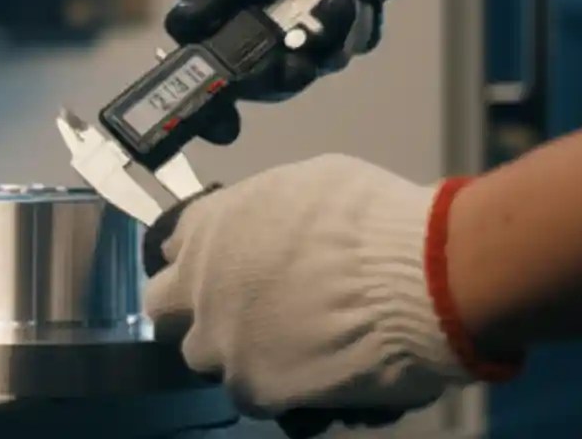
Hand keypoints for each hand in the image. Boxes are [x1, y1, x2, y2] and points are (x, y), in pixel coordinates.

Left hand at [143, 155, 476, 428]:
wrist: (417, 278)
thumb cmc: (372, 219)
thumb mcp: (308, 184)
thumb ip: (265, 211)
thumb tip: (272, 228)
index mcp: (208, 225)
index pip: (173, 247)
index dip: (199, 259)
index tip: (223, 267)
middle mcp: (199, 282)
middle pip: (164, 307)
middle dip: (193, 311)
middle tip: (237, 314)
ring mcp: (221, 339)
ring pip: (204, 356)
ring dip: (235, 351)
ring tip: (286, 347)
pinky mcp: (253, 386)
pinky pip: (250, 396)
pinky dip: (276, 389)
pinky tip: (311, 376)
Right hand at [167, 0, 450, 142]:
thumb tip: (177, 32)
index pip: (206, 55)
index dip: (212, 97)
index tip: (225, 129)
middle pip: (272, 69)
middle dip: (297, 66)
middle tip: (315, 49)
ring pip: (324, 54)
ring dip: (345, 33)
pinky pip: (362, 26)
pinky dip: (373, 6)